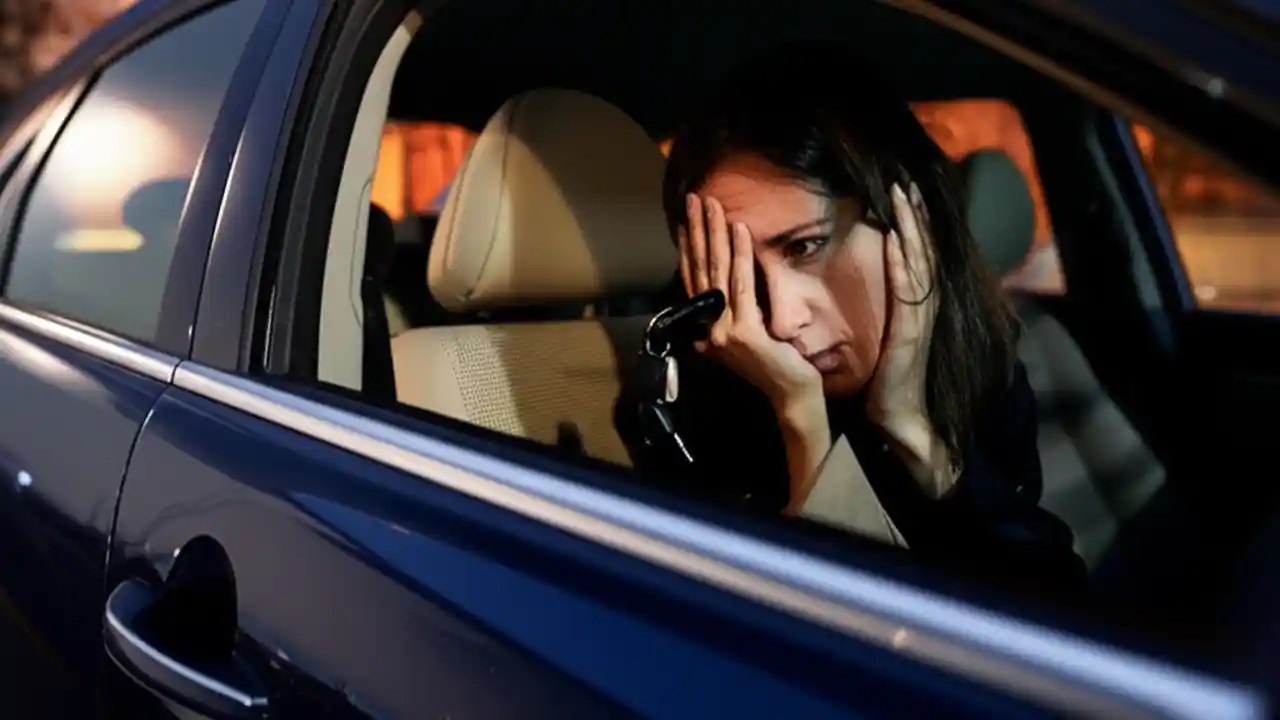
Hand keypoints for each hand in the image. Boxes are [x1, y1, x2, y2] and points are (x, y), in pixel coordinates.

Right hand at [680, 193, 830, 509]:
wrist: (791, 395)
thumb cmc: (775, 366)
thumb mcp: (745, 341)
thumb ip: (725, 324)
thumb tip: (709, 311)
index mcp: (707, 328)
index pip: (694, 279)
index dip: (690, 246)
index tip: (687, 218)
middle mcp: (707, 329)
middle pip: (700, 269)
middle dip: (696, 231)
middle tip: (694, 199)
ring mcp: (722, 331)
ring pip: (716, 272)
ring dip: (713, 234)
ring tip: (713, 205)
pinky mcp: (743, 332)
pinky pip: (740, 285)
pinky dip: (738, 255)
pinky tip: (738, 229)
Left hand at [866, 183, 952, 493]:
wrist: (897, 418)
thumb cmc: (884, 381)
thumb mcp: (879, 336)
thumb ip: (877, 310)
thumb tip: (855, 287)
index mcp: (914, 305)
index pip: (913, 254)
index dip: (911, 222)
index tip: (902, 191)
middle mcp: (923, 306)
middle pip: (921, 249)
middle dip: (914, 214)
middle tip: (905, 179)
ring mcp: (920, 317)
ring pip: (918, 261)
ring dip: (911, 227)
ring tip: (904, 196)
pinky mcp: (911, 332)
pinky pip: (907, 290)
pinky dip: (903, 263)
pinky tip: (897, 239)